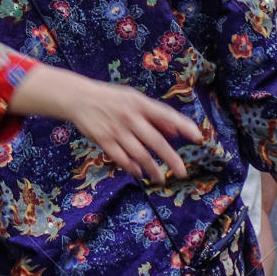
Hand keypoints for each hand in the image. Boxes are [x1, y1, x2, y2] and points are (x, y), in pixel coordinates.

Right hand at [10, 65, 201, 183]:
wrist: (78, 97)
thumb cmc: (110, 98)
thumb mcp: (133, 99)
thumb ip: (154, 115)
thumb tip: (176, 131)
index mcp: (139, 103)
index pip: (166, 114)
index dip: (183, 125)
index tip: (198, 137)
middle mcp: (130, 117)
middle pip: (155, 141)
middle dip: (171, 158)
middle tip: (182, 172)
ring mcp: (116, 129)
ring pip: (139, 154)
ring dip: (152, 168)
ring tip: (161, 178)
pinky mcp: (103, 140)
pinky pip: (121, 158)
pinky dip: (131, 167)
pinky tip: (138, 172)